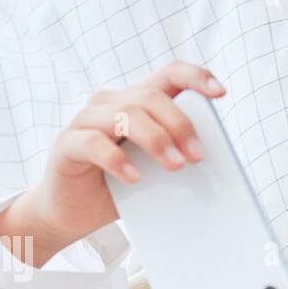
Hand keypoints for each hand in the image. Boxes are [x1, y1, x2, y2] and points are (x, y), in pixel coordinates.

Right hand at [26, 60, 226, 251]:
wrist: (73, 214)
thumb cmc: (119, 188)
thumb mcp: (155, 170)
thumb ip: (175, 156)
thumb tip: (209, 164)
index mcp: (137, 103)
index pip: (169, 74)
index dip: (195, 77)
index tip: (220, 94)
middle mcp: (110, 103)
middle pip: (150, 97)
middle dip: (179, 125)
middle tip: (197, 156)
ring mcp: (86, 120)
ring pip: (126, 114)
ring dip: (156, 140)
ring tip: (175, 166)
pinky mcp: (67, 144)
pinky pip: (94, 143)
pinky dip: (118, 160)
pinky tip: (134, 178)